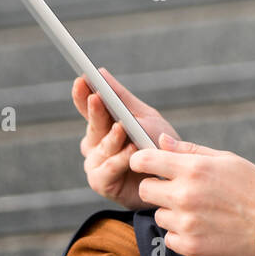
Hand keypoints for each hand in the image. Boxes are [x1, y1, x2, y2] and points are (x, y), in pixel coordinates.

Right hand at [74, 69, 179, 210]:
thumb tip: (100, 72)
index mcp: (102, 125)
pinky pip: (107, 169)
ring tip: (122, 127)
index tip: (82, 78)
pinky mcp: (101, 183)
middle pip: (93, 124)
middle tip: (97, 97)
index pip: (87, 106)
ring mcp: (96, 163)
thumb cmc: (156, 146)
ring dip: (113, 138)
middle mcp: (95, 143)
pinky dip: (119, 160)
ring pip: (101, 147)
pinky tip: (131, 151)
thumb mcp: (144, 117)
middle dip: (96, 111)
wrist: (172, 181)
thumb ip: (122, 99)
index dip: (82, 93)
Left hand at [129, 136, 254, 255]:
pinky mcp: (191, 246)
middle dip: (157, 188)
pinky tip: (202, 227)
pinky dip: (181, 233)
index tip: (146, 165)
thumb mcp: (226, 159)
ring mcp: (186, 223)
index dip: (140, 161)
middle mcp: (185, 195)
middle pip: (145, 190)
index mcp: (193, 168)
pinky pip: (170, 237)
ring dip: (172, 213)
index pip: (144, 161)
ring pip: (159, 215)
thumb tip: (160, 140)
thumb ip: (189, 150)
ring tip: (199, 211)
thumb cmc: (254, 187)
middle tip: (177, 190)